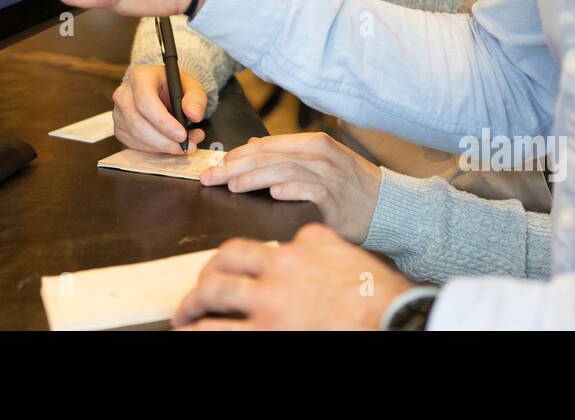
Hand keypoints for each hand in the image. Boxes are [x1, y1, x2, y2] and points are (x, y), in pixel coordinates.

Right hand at [113, 65, 207, 152]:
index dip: (163, 121)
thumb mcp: (190, 86)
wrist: (160, 90)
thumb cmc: (173, 87)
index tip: (182, 134)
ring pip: (136, 136)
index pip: (145, 101)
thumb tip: (194, 114)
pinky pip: (135, 144)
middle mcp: (124, 94)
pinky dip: (155, 149)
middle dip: (165, 140)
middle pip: (138, 123)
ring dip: (163, 146)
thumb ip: (196, 98)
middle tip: (187, 145)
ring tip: (185, 144)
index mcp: (140, 76)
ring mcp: (119, 112)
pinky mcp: (119, 129)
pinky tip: (170, 143)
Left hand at [172, 223, 413, 329]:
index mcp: (294, 249)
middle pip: (223, 263)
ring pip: (213, 295)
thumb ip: (312, 242)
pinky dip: (198, 332)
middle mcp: (277, 270)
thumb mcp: (339, 250)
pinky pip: (220, 332)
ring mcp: (270, 303)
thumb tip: (295, 241)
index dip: (227, 256)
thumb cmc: (373, 290)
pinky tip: (188, 333)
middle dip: (205, 275)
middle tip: (197, 288)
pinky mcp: (268, 333)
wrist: (391, 315)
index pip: (247, 244)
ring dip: (192, 304)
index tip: (221, 264)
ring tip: (182, 316)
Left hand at [199, 133, 381, 242]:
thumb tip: (251, 147)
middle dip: (236, 166)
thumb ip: (287, 155)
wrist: (390, 208)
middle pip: (271, 156)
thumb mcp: (320, 164)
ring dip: (256, 177)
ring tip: (233, 185)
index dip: (238, 154)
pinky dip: (291, 190)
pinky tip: (273, 194)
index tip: (214, 164)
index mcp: (315, 144)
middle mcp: (322, 155)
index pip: (268, 145)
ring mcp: (330, 176)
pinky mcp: (337, 199)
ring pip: (285, 170)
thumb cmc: (351, 188)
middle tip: (211, 176)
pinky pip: (311, 190)